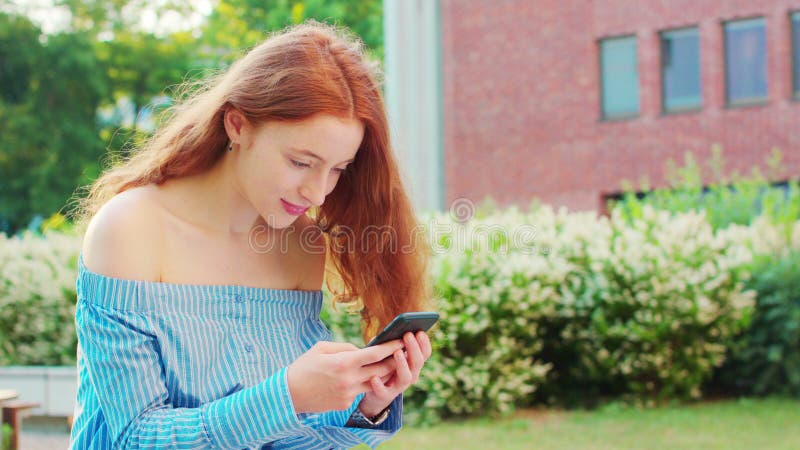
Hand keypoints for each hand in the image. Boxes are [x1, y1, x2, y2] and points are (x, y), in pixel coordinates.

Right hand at [286, 340, 402, 412]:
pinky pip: (360, 391)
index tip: (401, 340)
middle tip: (403, 352)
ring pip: (375, 382)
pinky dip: (362, 383)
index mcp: (344, 362)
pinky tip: (360, 378)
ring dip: (382, 374)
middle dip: (394, 360)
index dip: (391, 347)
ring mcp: (348, 394)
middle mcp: (349, 379)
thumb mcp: (322, 348)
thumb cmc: (304, 366)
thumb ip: (345, 347)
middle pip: (381, 369)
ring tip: (389, 364)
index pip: (375, 354)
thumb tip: (362, 350)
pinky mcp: (345, 404)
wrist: (289, 394)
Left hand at [358, 331, 432, 416]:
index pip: (425, 354)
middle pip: (417, 363)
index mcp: (413, 364)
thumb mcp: (388, 355)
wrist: (376, 395)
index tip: (420, 331)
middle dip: (414, 348)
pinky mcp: (386, 396)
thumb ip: (389, 345)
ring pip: (406, 377)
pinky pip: (384, 391)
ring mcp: (399, 387)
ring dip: (402, 364)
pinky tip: (373, 377)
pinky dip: (379, 385)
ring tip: (397, 352)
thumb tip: (387, 333)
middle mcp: (410, 375)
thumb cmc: (383, 367)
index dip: (424, 343)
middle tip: (408, 335)